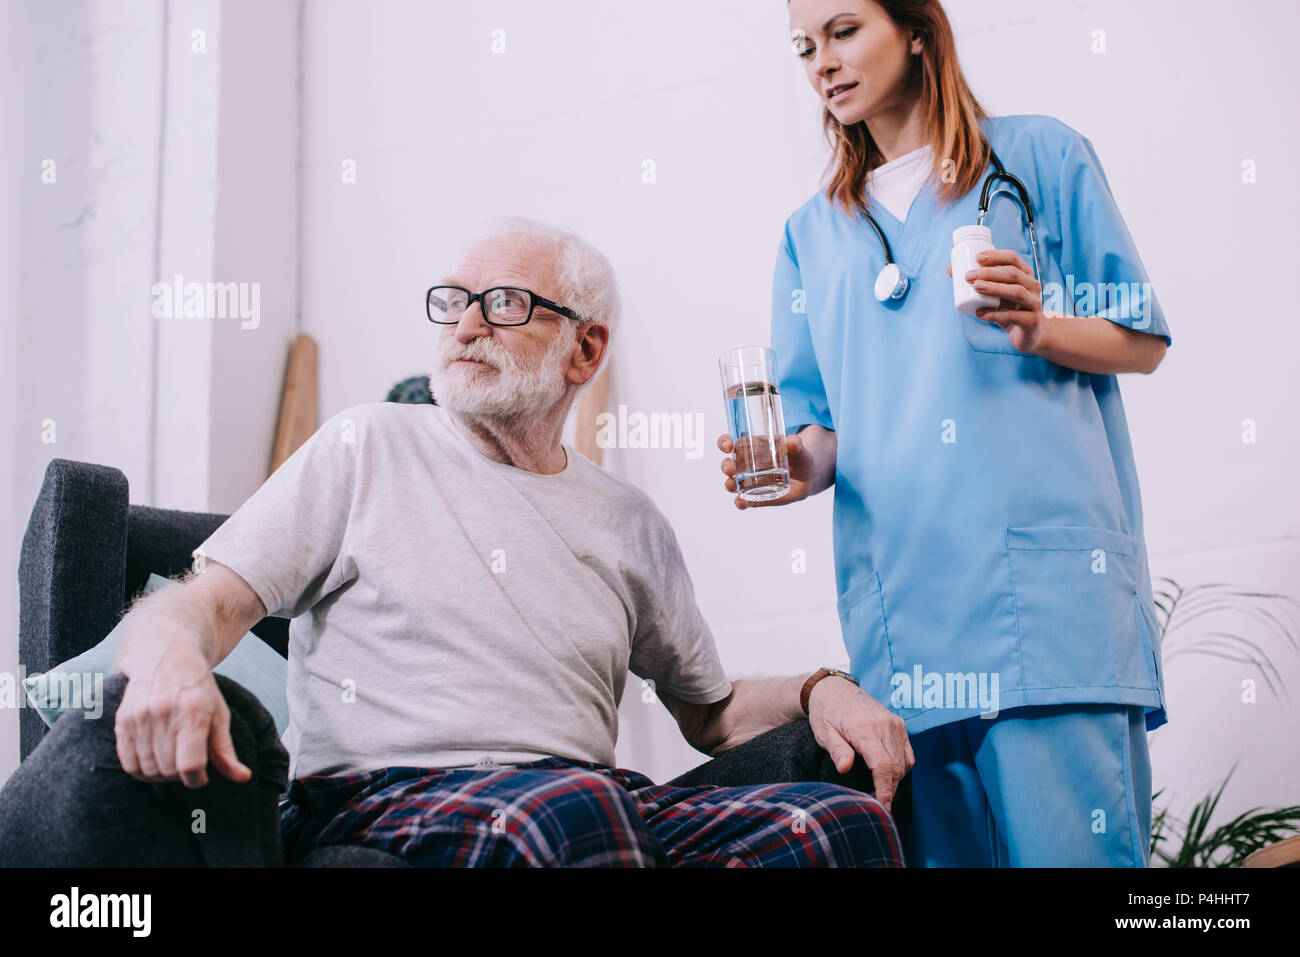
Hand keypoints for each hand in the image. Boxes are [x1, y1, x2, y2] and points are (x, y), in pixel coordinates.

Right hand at [114, 636, 250, 788]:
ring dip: (162, 775)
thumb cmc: (198, 689)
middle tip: (189, 764)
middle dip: (181, 776)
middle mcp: (163, 713)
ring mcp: (140, 716)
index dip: (197, 779)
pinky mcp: (122, 720)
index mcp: (193, 711)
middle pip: (169, 770)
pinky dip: (142, 771)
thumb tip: (243, 778)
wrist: (166, 656)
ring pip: (149, 770)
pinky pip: (129, 764)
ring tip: (174, 760)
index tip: (202, 776)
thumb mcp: (219, 714)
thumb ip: (226, 749)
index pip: (190, 764)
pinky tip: (155, 761)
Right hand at [717, 430, 822, 509]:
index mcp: (750, 448)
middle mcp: (745, 466)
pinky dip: (740, 502)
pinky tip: (740, 502)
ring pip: (733, 483)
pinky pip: (745, 500)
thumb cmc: (799, 458)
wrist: (808, 477)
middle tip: (730, 468)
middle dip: (726, 466)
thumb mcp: (799, 450)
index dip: (724, 442)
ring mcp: (749, 482)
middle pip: (728, 464)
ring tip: (731, 485)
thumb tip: (792, 442)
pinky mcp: (756, 497)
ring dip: (729, 484)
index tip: (728, 444)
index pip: (730, 444)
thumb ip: (796, 445)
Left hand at [807, 676, 913, 812]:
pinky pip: (908, 753)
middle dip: (888, 790)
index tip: (882, 807)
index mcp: (864, 728)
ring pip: (903, 763)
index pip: (882, 765)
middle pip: (895, 768)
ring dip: (894, 781)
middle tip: (874, 805)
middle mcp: (884, 725)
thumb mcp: (823, 732)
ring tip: (879, 791)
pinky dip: (902, 768)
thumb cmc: (826, 711)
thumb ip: (836, 750)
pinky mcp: (899, 724)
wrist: (834, 688)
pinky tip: (888, 775)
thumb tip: (845, 768)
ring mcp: (894, 724)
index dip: (884, 790)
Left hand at [949, 248, 1054, 354]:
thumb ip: (978, 282)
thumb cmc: (1009, 310)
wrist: (1029, 335)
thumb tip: (950, 268)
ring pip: (1017, 292)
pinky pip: (1014, 316)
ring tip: (976, 288)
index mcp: (1025, 275)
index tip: (976, 258)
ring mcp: (1034, 303)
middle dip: (989, 273)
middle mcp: (1033, 286)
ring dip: (995, 289)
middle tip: (969, 276)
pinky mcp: (1032, 321)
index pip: (1013, 259)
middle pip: (1013, 274)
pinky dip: (995, 314)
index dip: (996, 256)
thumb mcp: (995, 295)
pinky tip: (981, 314)